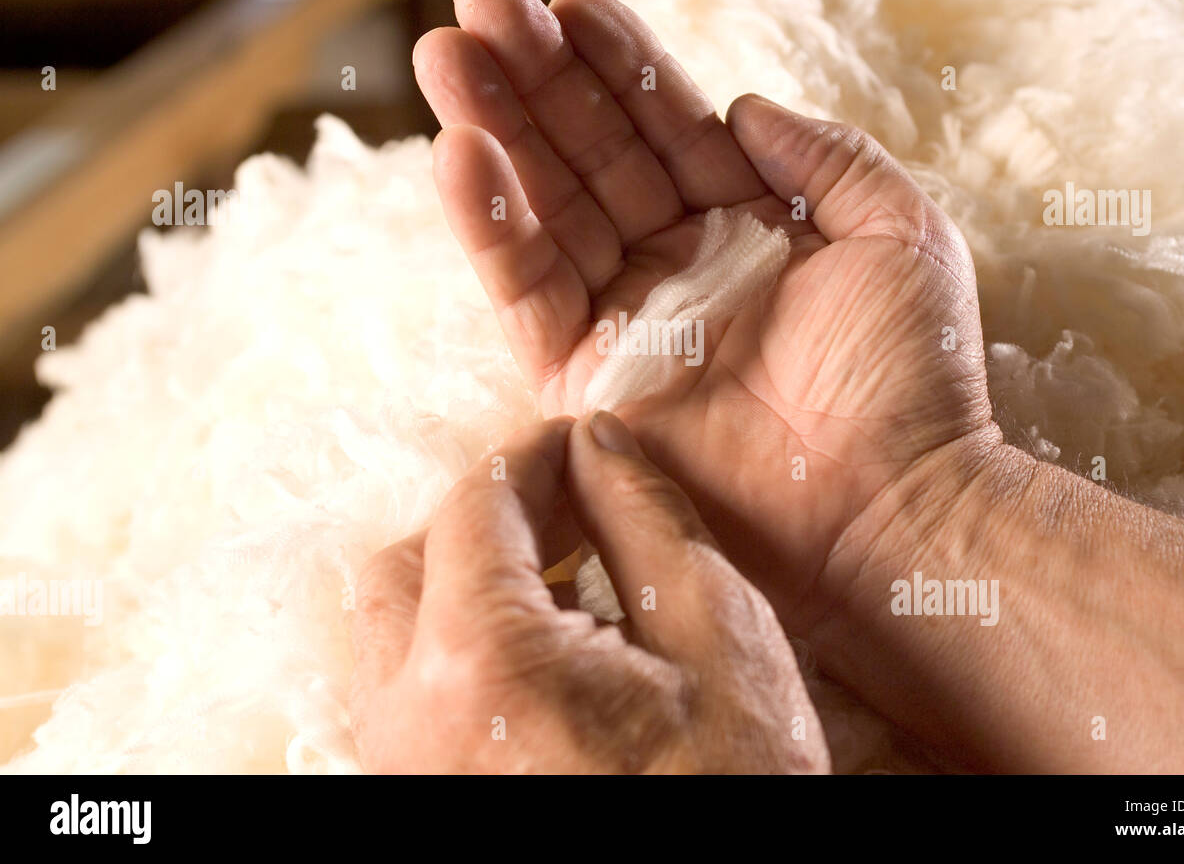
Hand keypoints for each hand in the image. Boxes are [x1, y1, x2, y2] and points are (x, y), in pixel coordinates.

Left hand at [350, 413, 828, 773]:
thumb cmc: (732, 789)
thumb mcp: (716, 635)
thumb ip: (646, 518)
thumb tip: (598, 441)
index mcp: (480, 662)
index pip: (472, 505)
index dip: (529, 459)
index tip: (576, 447)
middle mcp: (409, 718)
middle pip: (406, 564)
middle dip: (482, 522)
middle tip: (569, 514)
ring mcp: (403, 771)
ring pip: (394, 632)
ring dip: (465, 586)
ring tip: (563, 585)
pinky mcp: (416, 799)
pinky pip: (407, 695)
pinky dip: (459, 651)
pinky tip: (543, 658)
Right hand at [414, 0, 998, 632]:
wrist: (888, 507)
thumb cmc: (911, 378)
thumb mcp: (896, 231)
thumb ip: (826, 153)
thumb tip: (743, 102)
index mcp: (746, 225)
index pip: (668, 127)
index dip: (620, 65)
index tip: (572, 3)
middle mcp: (675, 266)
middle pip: (591, 155)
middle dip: (536, 77)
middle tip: (479, 0)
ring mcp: (623, 323)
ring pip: (545, 208)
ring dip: (493, 128)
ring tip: (444, 52)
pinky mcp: (581, 384)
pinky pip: (526, 291)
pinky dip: (490, 226)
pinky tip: (460, 153)